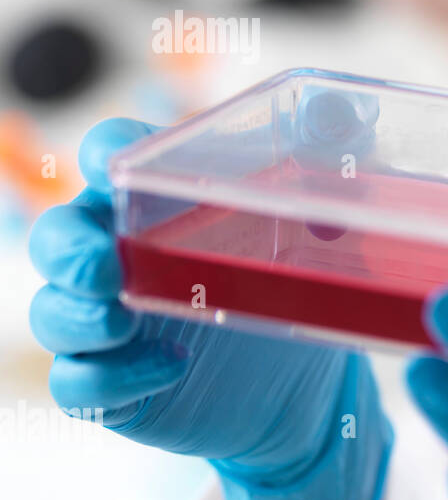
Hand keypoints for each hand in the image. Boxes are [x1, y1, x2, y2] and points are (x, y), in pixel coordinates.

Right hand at [28, 117, 392, 499]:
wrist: (309, 386)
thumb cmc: (296, 290)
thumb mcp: (321, 229)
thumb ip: (324, 167)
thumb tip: (341, 111)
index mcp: (160, 205)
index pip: (113, 160)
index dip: (102, 154)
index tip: (107, 163)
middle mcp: (123, 258)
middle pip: (59, 237)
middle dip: (65, 246)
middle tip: (98, 265)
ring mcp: (114, 324)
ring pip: (54, 313)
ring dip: (74, 315)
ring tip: (120, 320)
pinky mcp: (118, 387)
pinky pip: (80, 385)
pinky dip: (113, 379)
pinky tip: (171, 368)